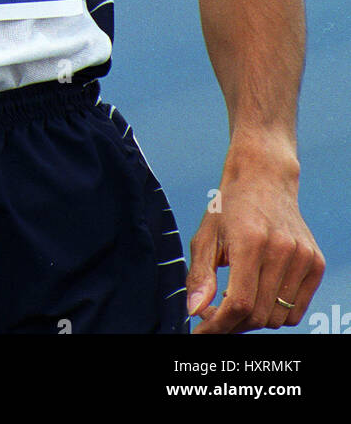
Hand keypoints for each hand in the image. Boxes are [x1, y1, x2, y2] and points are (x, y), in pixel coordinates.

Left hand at [187, 145, 324, 333]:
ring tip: (237, 300)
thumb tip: (195, 311)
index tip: (201, 331)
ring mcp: (303, 257)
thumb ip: (199, 276)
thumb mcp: (205, 236)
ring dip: (254, 320)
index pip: (239, 303)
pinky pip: (296, 310)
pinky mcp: (315, 263)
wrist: (264, 179)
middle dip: (232, 324)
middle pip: (258, 315)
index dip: (218, 324)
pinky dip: (276, 312)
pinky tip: (259, 293)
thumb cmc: (229, 207)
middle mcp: (282, 249)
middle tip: (215, 314)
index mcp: (251, 241)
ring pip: (278, 317)